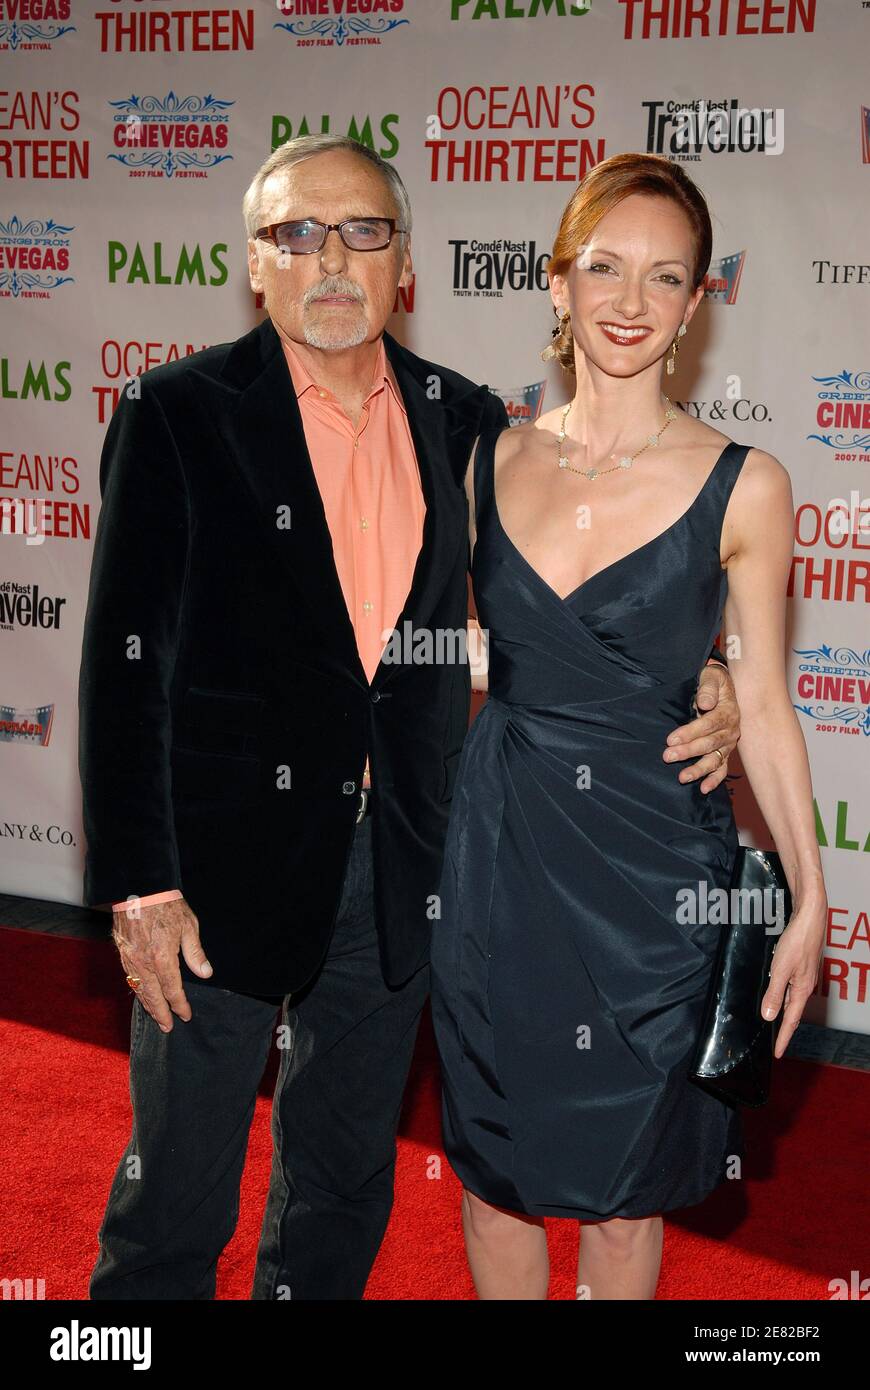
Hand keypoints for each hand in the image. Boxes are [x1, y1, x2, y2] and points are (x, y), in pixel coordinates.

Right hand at [111, 896, 211, 1030]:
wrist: (138, 887)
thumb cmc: (166, 903)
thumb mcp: (188, 925)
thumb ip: (195, 952)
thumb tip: (205, 972)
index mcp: (163, 957)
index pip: (173, 990)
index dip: (180, 1005)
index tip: (186, 1015)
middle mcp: (144, 963)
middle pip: (153, 996)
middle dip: (161, 1014)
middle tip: (167, 1027)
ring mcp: (130, 958)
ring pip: (138, 989)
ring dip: (148, 1005)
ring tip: (156, 1016)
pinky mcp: (121, 952)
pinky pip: (129, 977)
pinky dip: (136, 989)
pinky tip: (142, 993)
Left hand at [663, 661, 739, 793]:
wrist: (725, 688)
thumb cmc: (714, 682)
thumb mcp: (712, 677)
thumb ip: (708, 688)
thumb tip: (705, 703)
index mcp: (728, 712)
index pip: (708, 724)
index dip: (689, 733)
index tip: (670, 739)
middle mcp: (731, 730)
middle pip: (709, 744)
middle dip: (688, 751)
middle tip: (668, 756)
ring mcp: (729, 743)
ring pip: (714, 759)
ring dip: (698, 769)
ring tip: (682, 777)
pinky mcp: (725, 751)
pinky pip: (722, 768)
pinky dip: (714, 780)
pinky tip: (703, 789)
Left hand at [761, 897, 826, 1057]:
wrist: (810, 917)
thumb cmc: (797, 941)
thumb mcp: (780, 968)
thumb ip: (774, 993)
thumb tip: (769, 1016)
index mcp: (801, 990)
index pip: (791, 1020)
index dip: (783, 1038)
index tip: (778, 1053)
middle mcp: (805, 985)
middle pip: (792, 1012)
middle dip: (784, 1027)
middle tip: (776, 1042)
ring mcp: (804, 975)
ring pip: (791, 998)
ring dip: (783, 1010)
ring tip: (774, 1022)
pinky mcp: (801, 965)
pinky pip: (790, 985)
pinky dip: (782, 993)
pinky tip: (776, 990)